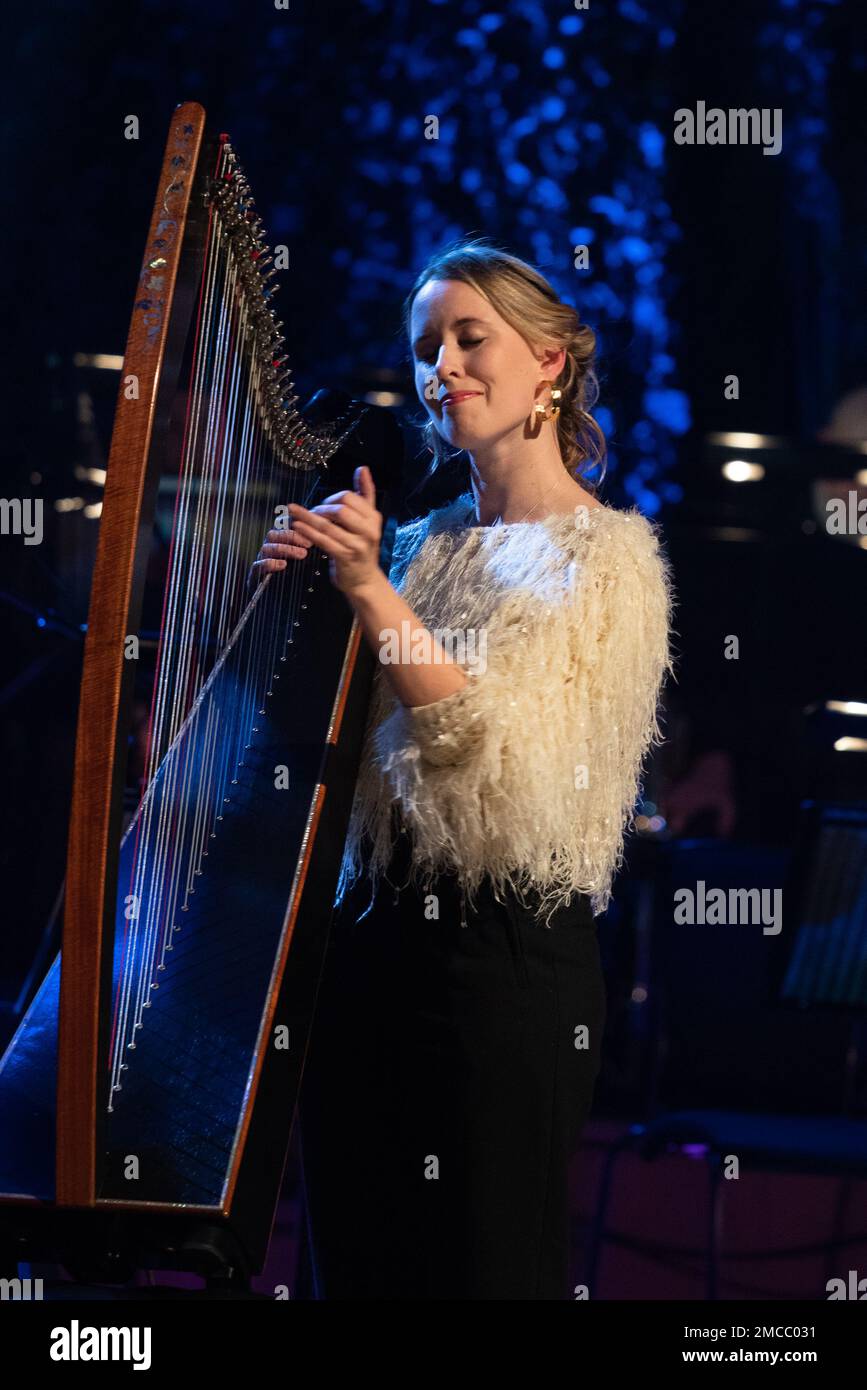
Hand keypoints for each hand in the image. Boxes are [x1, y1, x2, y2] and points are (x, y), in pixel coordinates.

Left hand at [283, 465, 382, 597]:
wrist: (365, 580)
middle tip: (313, 512)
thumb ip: (365, 493)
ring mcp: (357, 545)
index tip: (325, 505)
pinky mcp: (344, 556)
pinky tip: (297, 526)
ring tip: (293, 512)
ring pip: (327, 525)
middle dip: (322, 508)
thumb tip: (363, 469)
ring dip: (307, 518)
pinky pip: (322, 540)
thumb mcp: (368, 520)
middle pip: (340, 509)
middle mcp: (369, 530)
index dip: (333, 498)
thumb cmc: (362, 547)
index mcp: (373, 518)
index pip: (350, 497)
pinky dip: (308, 532)